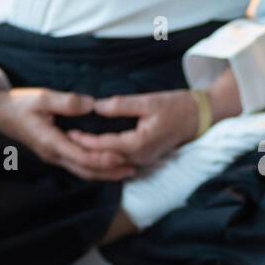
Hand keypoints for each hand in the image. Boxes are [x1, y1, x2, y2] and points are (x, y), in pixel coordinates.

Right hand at [0, 87, 135, 181]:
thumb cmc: (19, 104)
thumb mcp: (42, 97)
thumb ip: (67, 102)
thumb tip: (91, 104)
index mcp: (51, 142)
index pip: (81, 156)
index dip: (103, 159)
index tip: (122, 157)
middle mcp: (53, 154)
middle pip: (86, 170)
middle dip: (110, 172)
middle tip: (134, 170)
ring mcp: (54, 156)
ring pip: (83, 171)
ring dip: (105, 173)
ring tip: (128, 171)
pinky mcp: (55, 153)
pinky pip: (78, 166)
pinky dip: (96, 167)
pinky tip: (110, 164)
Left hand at [68, 89, 200, 167]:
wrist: (198, 116)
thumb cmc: (176, 105)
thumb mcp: (147, 101)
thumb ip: (121, 105)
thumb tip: (96, 107)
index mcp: (140, 143)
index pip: (106, 145)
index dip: (86, 140)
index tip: (70, 132)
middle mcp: (141, 157)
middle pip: (106, 159)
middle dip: (85, 152)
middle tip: (65, 141)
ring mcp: (144, 160)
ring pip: (113, 163)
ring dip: (94, 156)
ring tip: (75, 146)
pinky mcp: (145, 158)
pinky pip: (120, 161)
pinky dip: (106, 156)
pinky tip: (93, 148)